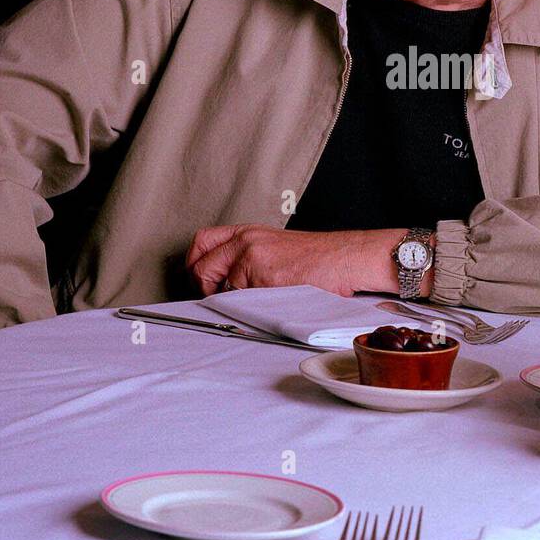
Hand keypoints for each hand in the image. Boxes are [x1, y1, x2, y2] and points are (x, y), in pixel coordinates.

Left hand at [185, 225, 415, 297]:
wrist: (346, 258)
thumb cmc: (318, 259)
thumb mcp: (276, 248)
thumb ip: (248, 259)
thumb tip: (224, 285)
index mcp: (248, 232)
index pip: (202, 242)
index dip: (194, 264)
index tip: (198, 280)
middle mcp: (247, 240)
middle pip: (200, 264)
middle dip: (200, 285)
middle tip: (213, 297)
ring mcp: (254, 257)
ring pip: (218, 286)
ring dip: (228, 300)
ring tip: (248, 304)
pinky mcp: (265, 275)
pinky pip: (240, 298)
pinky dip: (245, 307)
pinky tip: (262, 306)